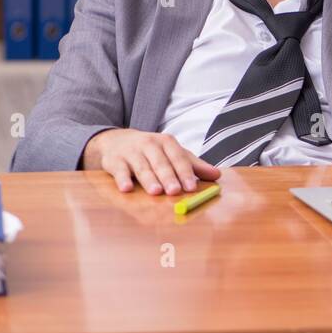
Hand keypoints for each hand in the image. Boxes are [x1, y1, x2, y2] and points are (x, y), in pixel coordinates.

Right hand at [82, 129, 220, 194]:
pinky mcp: (114, 161)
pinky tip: (126, 189)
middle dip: (168, 177)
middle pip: (161, 163)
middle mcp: (149, 144)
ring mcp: (131, 152)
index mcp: (166, 142)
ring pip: (142, 167)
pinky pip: (119, 171)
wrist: (117, 140)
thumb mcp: (173, 153)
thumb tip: (217, 175)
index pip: (179, 158)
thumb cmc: (152, 151)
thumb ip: (194, 165)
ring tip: (156, 192)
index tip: (192, 187)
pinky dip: (122, 179)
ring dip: (149, 180)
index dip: (186, 173)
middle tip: (175, 191)